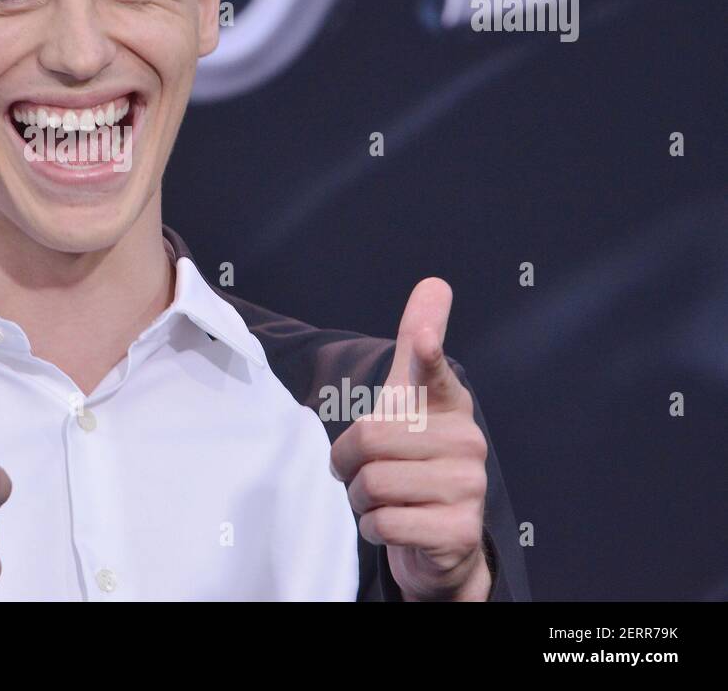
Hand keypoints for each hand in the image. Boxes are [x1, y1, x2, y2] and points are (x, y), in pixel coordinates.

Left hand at [329, 278, 491, 600]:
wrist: (440, 537)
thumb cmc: (414, 455)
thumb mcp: (410, 397)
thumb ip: (417, 343)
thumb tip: (435, 282)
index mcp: (449, 403)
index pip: (435, 370)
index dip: (426, 352)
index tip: (421, 339)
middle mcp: (467, 440)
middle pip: (368, 438)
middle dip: (349, 464)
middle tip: (365, 472)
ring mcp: (469, 487)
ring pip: (372, 483)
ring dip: (361, 499)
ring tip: (384, 499)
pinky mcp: (460, 531)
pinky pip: (386, 523)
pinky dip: (374, 528)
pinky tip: (395, 524)